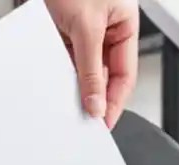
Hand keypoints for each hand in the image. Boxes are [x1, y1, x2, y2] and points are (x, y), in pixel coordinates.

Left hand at [44, 0, 139, 127]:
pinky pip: (63, 57)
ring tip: (65, 101)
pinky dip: (58, 70)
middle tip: (82, 119)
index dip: (114, 103)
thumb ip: (91, 68)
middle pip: (103, 75)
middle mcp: (107, 29)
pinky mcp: (63, 28)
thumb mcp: (87, 27)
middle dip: (93, 96)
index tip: (102, 123)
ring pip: (81, 68)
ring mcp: (84, 30)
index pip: (124, 76)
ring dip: (73, 83)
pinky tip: (53, 81)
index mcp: (125, 26)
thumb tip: (96, 102)